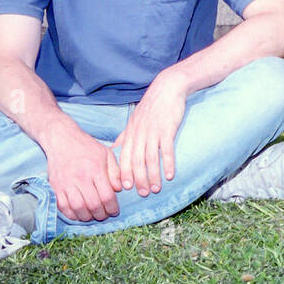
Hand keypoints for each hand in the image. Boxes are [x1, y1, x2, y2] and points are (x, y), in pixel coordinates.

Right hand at [45, 126, 122, 221]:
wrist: (61, 139)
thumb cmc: (87, 146)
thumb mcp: (107, 154)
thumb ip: (115, 172)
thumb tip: (119, 189)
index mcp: (95, 170)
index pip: (107, 196)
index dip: (112, 208)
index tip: (115, 211)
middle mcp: (80, 178)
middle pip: (93, 205)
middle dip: (101, 215)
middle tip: (104, 216)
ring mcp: (66, 183)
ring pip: (77, 208)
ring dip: (87, 217)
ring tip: (92, 216)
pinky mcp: (55, 186)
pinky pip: (62, 206)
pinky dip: (71, 214)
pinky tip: (78, 214)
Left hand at [113, 71, 188, 197]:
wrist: (167, 88)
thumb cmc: (152, 106)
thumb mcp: (134, 120)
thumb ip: (125, 136)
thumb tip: (113, 150)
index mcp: (130, 133)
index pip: (124, 157)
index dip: (123, 173)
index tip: (125, 189)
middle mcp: (139, 134)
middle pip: (135, 161)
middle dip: (138, 179)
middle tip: (143, 194)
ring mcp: (153, 132)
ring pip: (150, 158)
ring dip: (153, 175)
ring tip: (156, 189)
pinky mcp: (167, 129)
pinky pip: (166, 149)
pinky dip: (167, 164)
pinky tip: (170, 175)